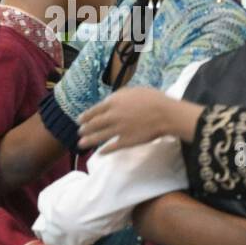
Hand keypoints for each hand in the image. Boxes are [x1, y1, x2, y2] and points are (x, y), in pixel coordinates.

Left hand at [78, 89, 203, 152]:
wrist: (165, 114)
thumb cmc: (153, 99)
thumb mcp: (134, 91)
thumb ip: (120, 96)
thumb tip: (112, 99)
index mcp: (113, 102)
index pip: (94, 111)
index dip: (85, 116)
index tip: (79, 120)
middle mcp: (112, 116)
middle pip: (94, 124)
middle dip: (85, 129)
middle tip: (80, 132)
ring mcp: (119, 130)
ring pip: (99, 137)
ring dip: (89, 141)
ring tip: (82, 144)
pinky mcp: (127, 141)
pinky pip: (112, 147)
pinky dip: (105, 151)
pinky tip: (100, 153)